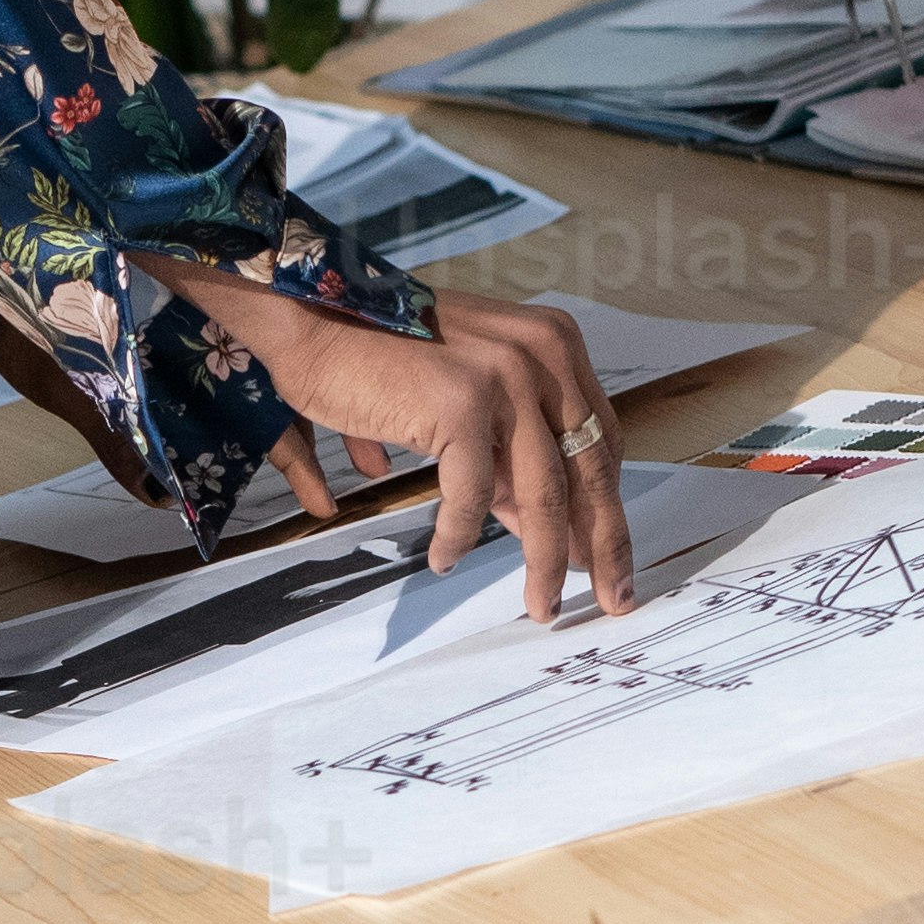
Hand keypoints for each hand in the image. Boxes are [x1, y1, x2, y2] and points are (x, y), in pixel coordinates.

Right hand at [184, 275, 626, 622]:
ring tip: (540, 603)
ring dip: (543, 560)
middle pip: (587, 468)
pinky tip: (444, 558)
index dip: (606, 502)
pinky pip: (471, 495)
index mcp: (551, 344)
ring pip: (542, 493)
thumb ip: (505, 452)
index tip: (605, 552)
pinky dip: (457, 535)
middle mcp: (540, 354)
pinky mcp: (462, 402)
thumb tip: (532, 524)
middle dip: (603, 543)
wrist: (311, 320)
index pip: (599, 438)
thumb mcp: (465, 397)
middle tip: (612, 597)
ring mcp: (504, 375)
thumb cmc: (380, 357)